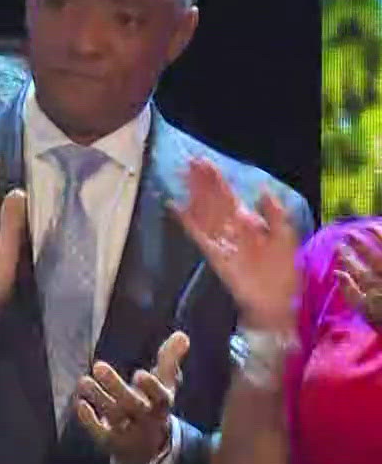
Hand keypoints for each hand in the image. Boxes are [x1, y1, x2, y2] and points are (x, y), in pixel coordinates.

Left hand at [77, 331, 187, 463]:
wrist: (147, 448)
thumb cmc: (154, 406)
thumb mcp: (165, 384)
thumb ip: (170, 360)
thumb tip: (182, 335)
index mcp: (161, 404)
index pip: (160, 397)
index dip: (151, 387)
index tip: (139, 374)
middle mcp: (147, 420)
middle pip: (132, 405)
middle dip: (115, 386)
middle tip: (98, 365)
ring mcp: (129, 433)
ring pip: (114, 415)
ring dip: (98, 397)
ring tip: (83, 380)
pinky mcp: (111, 442)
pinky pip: (100, 433)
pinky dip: (90, 420)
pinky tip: (80, 404)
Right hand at [172, 157, 299, 331]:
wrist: (277, 301)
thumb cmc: (284, 271)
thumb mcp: (286, 237)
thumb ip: (274, 214)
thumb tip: (261, 189)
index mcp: (249, 222)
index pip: (229, 196)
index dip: (216, 179)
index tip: (204, 162)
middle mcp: (232, 229)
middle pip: (213, 200)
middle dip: (202, 182)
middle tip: (189, 162)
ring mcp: (221, 241)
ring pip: (204, 212)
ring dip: (194, 194)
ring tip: (183, 176)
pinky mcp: (214, 255)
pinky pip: (198, 234)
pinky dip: (187, 221)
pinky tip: (176, 207)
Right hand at [335, 223, 381, 325]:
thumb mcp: (365, 312)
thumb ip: (350, 292)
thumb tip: (337, 273)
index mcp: (373, 286)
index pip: (356, 266)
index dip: (346, 255)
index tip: (338, 245)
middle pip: (372, 254)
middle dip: (359, 242)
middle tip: (349, 232)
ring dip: (378, 236)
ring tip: (371, 226)